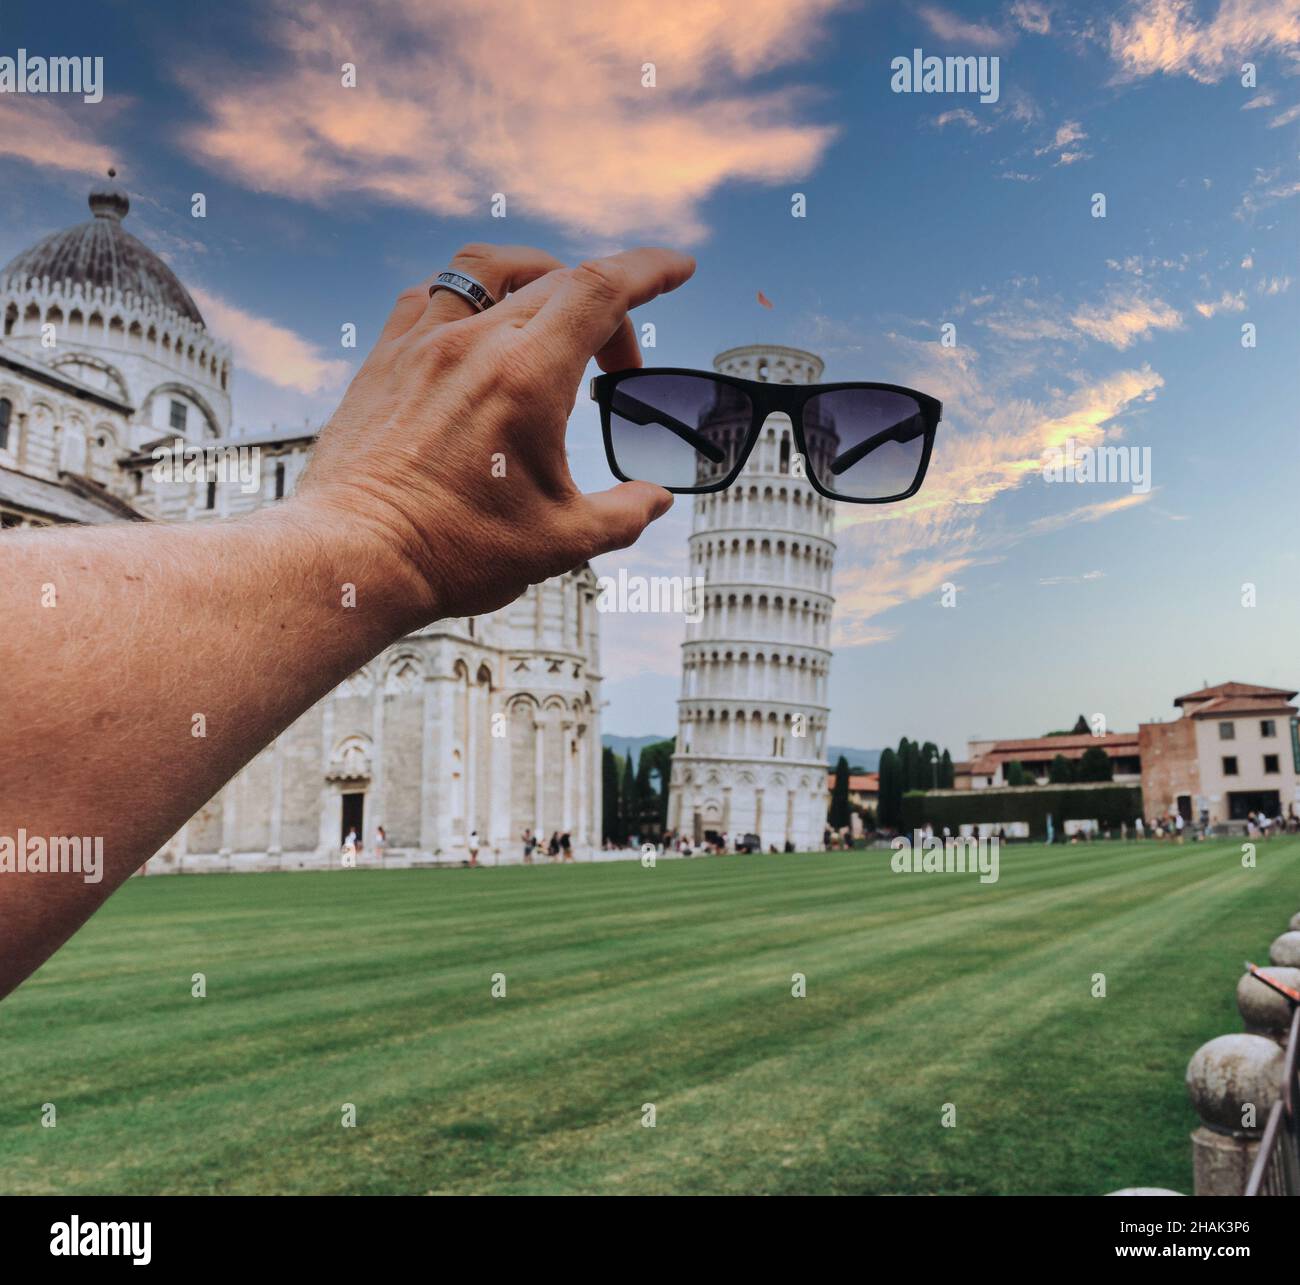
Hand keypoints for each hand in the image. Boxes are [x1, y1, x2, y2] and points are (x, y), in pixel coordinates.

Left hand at [293, 242, 694, 627]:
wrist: (356, 558)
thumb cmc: (455, 552)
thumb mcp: (562, 543)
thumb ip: (623, 515)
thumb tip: (653, 502)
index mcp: (529, 377)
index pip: (602, 289)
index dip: (651, 269)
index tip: (679, 267)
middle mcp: (475, 343)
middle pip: (560, 282)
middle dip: (609, 314)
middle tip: (619, 371)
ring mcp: (423, 344)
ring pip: (489, 268)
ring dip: (537, 275)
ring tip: (555, 310)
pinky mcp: (385, 360)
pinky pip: (428, 295)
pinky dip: (468, 296)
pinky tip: (476, 329)